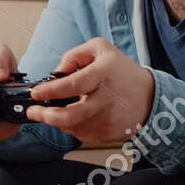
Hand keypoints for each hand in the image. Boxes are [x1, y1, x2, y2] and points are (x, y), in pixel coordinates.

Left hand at [25, 38, 155, 145]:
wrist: (151, 97)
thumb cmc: (122, 72)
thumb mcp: (101, 49)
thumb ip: (74, 55)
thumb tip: (56, 72)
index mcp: (102, 75)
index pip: (72, 85)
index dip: (50, 91)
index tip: (36, 93)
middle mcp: (105, 100)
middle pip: (70, 115)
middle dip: (45, 116)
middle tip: (33, 112)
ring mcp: (107, 119)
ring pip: (73, 127)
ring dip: (57, 122)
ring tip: (52, 112)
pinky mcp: (109, 133)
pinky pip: (82, 135)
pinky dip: (72, 127)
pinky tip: (73, 118)